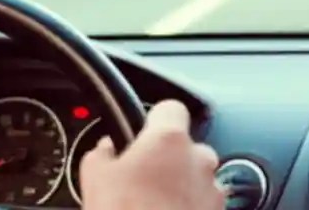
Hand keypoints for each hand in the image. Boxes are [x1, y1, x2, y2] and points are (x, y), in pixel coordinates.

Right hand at [79, 100, 224, 209]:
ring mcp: (213, 189)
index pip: (170, 108)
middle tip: (141, 179)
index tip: (141, 133)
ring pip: (196, 176)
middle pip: (184, 146)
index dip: (154, 120)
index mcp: (169, 139)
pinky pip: (203, 202)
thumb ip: (102, 154)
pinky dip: (190, 207)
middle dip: (167, 159)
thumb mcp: (95, 179)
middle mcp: (199, 159)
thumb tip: (105, 150)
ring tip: (152, 205)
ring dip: (180, 185)